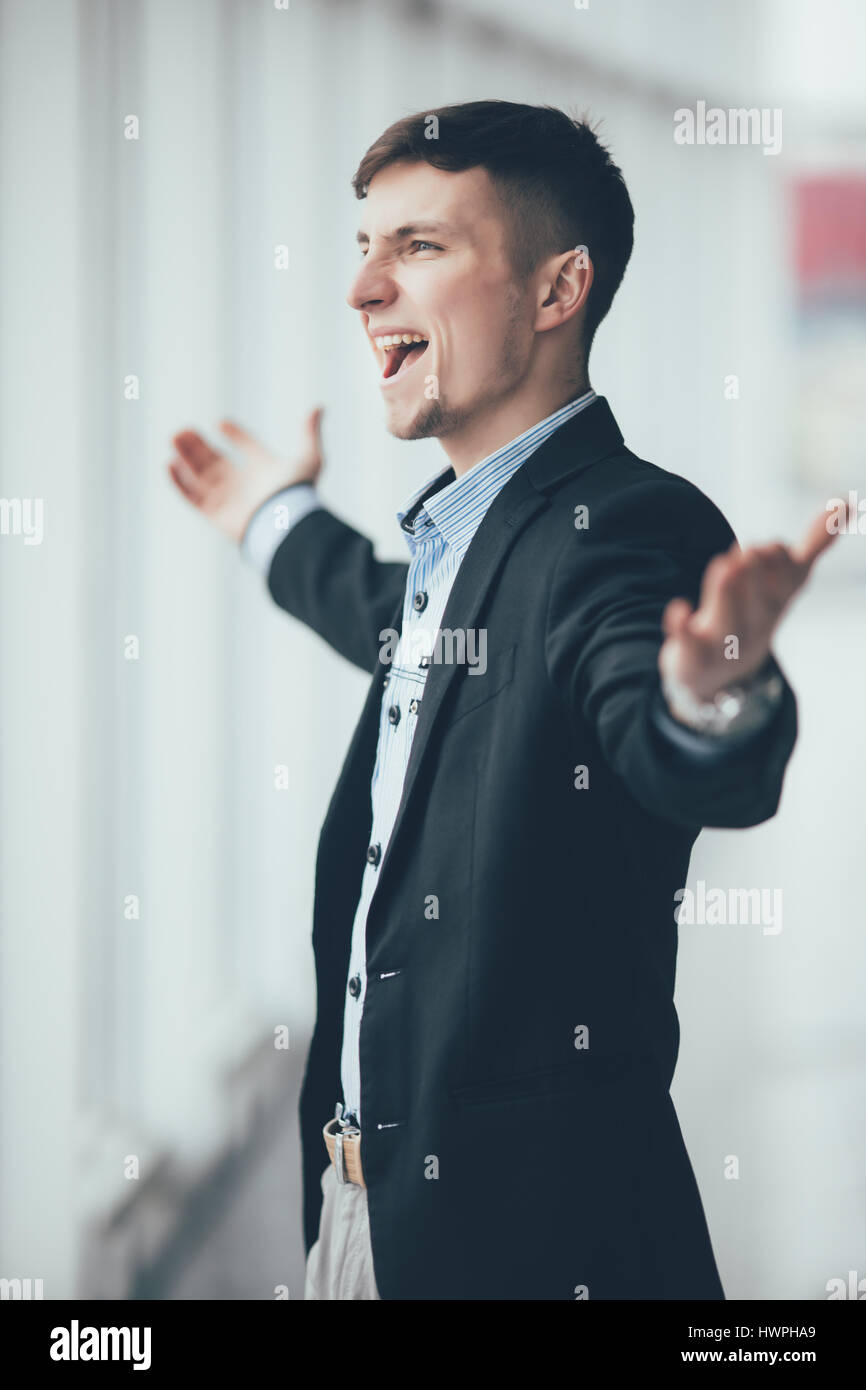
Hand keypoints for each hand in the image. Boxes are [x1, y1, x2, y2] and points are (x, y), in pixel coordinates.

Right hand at [167, 407, 323, 541]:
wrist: (283, 521)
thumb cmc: (297, 491)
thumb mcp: (309, 457)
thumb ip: (309, 432)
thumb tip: (319, 407)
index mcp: (264, 470)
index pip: (247, 449)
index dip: (235, 435)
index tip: (220, 422)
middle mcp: (245, 485)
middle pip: (216, 462)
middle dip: (199, 446)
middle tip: (184, 430)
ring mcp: (229, 500)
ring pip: (201, 476)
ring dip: (186, 458)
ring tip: (174, 438)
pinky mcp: (216, 514)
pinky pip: (192, 497)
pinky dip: (179, 482)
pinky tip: (169, 463)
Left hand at [659, 504, 848, 701]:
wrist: (718, 675)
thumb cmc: (752, 616)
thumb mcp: (785, 584)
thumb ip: (813, 546)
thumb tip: (846, 503)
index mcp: (777, 603)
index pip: (786, 583)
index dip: (780, 567)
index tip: (772, 548)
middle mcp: (754, 624)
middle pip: (758, 600)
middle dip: (755, 575)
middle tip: (751, 549)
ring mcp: (723, 643)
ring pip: (727, 619)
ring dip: (726, 593)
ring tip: (725, 565)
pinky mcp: (692, 655)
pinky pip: (687, 643)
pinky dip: (682, 627)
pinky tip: (678, 608)